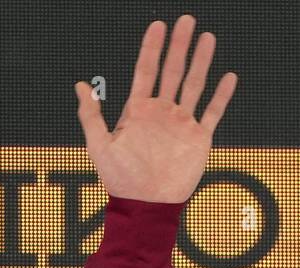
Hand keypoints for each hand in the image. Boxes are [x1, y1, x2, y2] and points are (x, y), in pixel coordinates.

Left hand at [75, 14, 236, 203]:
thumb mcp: (99, 145)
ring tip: (207, 37)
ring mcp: (180, 123)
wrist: (145, 206)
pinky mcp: (198, 138)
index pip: (146, 72)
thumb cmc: (119, 179)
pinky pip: (213, 112)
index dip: (151, 48)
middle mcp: (160, 113)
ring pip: (194, 85)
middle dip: (179, 46)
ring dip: (201, 61)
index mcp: (137, 112)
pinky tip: (227, 76)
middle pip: (172, 71)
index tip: (157, 26)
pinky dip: (221, 95)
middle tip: (186, 20)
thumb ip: (90, 115)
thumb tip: (79, 85)